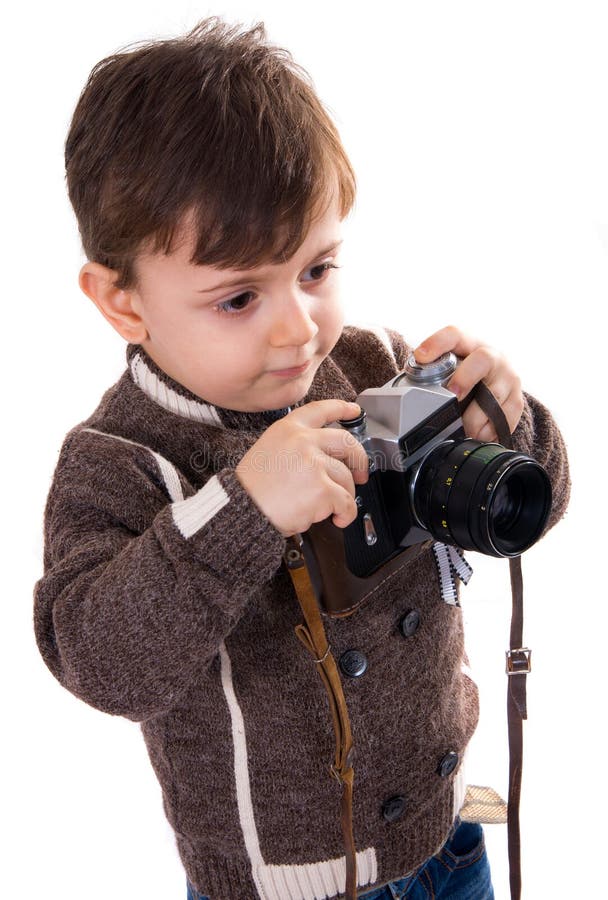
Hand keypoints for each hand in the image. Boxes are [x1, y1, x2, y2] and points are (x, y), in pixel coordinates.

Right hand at [235, 399, 368, 537]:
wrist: (242, 509)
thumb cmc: (251, 488)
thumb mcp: (268, 451)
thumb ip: (296, 447)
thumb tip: (326, 458)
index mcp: (289, 429)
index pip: (321, 409)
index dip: (342, 409)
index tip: (355, 410)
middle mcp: (303, 441)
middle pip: (347, 442)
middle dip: (359, 460)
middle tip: (360, 475)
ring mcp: (314, 463)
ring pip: (347, 477)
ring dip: (344, 496)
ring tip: (331, 507)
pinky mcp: (322, 488)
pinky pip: (346, 502)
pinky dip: (345, 514)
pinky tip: (336, 518)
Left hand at [414, 326, 524, 440]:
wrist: (493, 381)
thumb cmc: (462, 375)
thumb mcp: (446, 369)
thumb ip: (427, 377)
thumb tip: (395, 399)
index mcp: (468, 344)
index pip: (453, 335)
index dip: (437, 343)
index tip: (421, 356)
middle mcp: (492, 356)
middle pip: (483, 360)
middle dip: (466, 378)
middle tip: (453, 395)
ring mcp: (507, 377)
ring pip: (497, 393)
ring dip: (478, 414)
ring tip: (465, 428)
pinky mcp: (517, 398)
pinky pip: (507, 415)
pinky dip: (491, 428)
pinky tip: (479, 435)